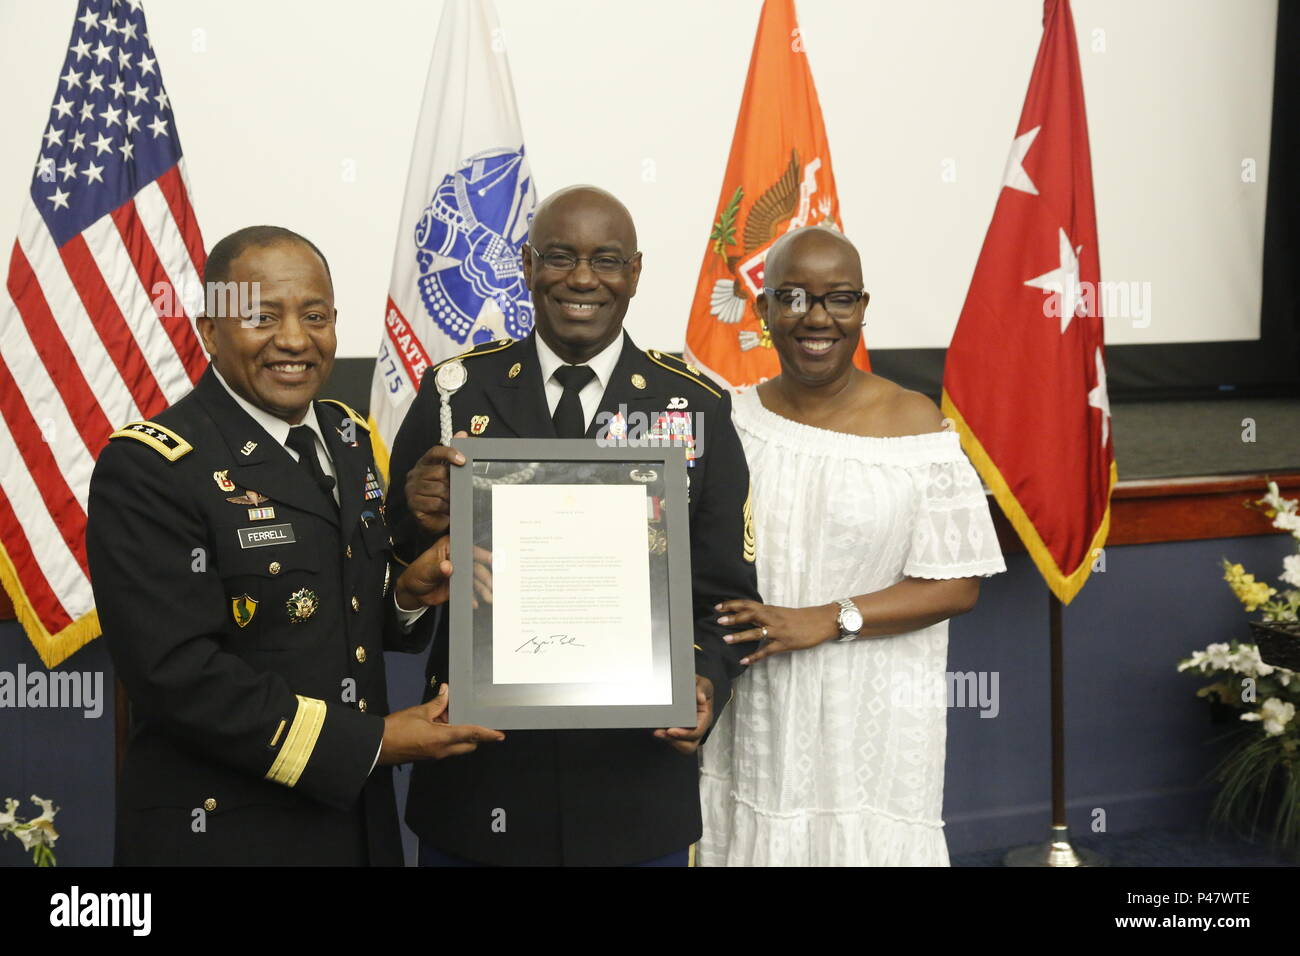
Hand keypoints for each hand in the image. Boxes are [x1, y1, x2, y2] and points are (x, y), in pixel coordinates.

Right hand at [378, 685, 503, 763]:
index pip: (472, 735)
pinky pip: (445, 747)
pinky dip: (448, 736)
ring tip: (446, 715)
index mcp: (442, 738)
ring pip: (457, 746)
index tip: (500, 735)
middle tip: (470, 717)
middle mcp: (442, 750)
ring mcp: (435, 755)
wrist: (377, 747)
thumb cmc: (396, 729)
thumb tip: (446, 692)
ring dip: (458, 733)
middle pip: (468, 744)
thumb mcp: (419, 712)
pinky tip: (438, 722)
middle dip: (474, 734)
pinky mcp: (428, 756)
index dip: (487, 734)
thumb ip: (437, 703)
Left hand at [393, 536, 493, 609]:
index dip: (480, 553)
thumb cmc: (416, 575)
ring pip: (475, 578)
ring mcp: (460, 571)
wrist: (413, 593)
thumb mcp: (426, 571)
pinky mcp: (460, 584)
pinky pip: (470, 590)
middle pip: (475, 564)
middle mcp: (457, 558)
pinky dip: (473, 597)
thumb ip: (437, 569)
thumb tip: (448, 566)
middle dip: (485, 576)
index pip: (467, 548)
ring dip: (483, 588)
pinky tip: (475, 603)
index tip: (492, 559)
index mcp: (449, 547)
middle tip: (491, 585)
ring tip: (488, 597)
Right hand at [405, 431, 467, 535]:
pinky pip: (435, 503)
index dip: (449, 453)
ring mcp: (412, 489)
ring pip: (439, 488)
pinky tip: (446, 509)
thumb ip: (456, 454)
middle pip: (439, 472)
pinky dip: (444, 507)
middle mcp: (415, 474)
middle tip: (457, 490)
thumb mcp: (451, 474)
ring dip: (449, 496)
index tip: (463, 460)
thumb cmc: (443, 493)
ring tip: (452, 500)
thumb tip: (463, 434)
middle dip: (452, 482)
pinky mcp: (413, 504)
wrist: (435, 518)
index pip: (435, 452)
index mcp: (425, 463)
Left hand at [652, 676, 713, 753]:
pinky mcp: (678, 728)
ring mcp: (688, 729)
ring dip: (668, 740)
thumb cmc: (699, 686)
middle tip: (663, 733)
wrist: (688, 684)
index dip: (685, 734)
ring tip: (658, 732)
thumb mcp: (703, 683)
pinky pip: (672, 739)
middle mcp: (697, 726)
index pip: (697, 732)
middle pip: (690, 744)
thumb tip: (701, 698)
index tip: (672, 730)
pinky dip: (665, 736)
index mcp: (705, 717)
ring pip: (680, 744)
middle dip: (675, 741)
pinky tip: (657, 728)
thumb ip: (702, 688)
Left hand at [716, 600, 839, 663]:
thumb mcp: (781, 612)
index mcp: (771, 609)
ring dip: (740, 636)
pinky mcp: (785, 643)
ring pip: (756, 632)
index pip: (748, 604)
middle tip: (718, 620)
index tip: (718, 607)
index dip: (732, 604)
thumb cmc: (802, 617)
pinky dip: (755, 656)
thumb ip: (766, 614)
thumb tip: (750, 615)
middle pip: (749, 615)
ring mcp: (778, 631)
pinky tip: (744, 661)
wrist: (822, 621)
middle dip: (733, 617)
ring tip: (726, 639)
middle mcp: (772, 618)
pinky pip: (767, 650)